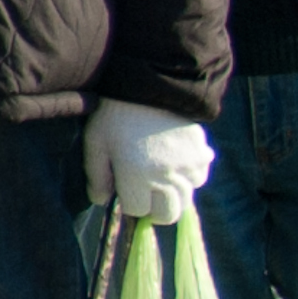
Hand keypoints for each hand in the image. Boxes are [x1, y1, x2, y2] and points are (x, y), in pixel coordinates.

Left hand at [84, 98, 215, 218]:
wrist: (151, 84)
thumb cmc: (116, 114)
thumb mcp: (96, 143)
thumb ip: (97, 176)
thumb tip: (101, 201)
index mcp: (136, 174)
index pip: (137, 210)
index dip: (129, 201)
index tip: (124, 188)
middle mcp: (166, 175)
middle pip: (168, 214)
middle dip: (154, 209)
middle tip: (145, 194)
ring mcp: (187, 166)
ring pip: (186, 198)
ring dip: (173, 194)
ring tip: (159, 177)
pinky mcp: (202, 153)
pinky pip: (200, 178)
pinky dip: (190, 178)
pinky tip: (176, 164)